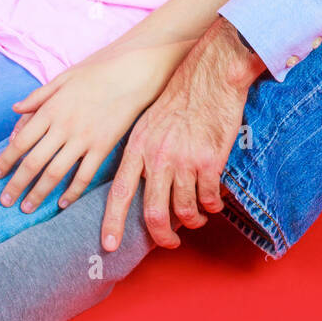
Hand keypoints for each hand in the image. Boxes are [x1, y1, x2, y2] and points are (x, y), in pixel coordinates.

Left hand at [0, 44, 175, 212]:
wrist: (133, 71)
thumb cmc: (98, 70)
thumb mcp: (64, 77)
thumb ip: (38, 95)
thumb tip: (15, 109)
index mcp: (51, 109)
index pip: (21, 141)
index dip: (5, 161)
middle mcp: (64, 126)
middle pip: (33, 162)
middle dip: (16, 184)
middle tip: (4, 201)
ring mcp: (84, 138)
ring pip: (55, 172)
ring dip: (38, 193)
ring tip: (27, 208)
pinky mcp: (104, 146)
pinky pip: (85, 174)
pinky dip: (72, 191)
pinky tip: (62, 202)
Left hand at [101, 20, 264, 251]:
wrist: (212, 74)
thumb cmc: (181, 95)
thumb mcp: (149, 121)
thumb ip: (143, 152)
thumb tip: (140, 182)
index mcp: (139, 147)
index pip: (119, 192)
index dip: (112, 222)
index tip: (107, 245)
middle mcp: (158, 157)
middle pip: (154, 212)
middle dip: (161, 236)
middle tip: (169, 242)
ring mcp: (184, 160)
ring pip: (184, 210)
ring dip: (192, 221)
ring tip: (198, 219)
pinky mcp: (209, 161)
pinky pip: (208, 198)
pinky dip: (212, 207)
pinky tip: (214, 204)